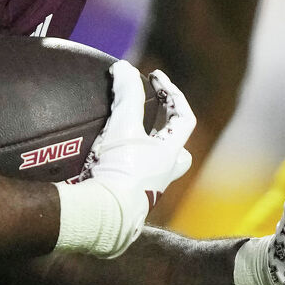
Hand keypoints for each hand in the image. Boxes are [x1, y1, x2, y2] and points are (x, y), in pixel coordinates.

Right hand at [55, 62, 195, 257]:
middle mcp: (162, 176)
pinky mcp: (124, 203)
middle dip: (169, 136)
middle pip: (178, 154)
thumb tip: (124, 67)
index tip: (154, 77)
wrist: (101, 216)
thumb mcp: (123, 126)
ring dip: (143, 153)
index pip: (184, 118)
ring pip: (154, 169)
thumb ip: (126, 94)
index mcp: (169, 155)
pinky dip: (118, 168)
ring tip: (119, 139)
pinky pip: (128, 181)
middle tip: (151, 122)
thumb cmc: (119, 171)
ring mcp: (144, 193)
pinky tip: (99, 162)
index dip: (172, 93)